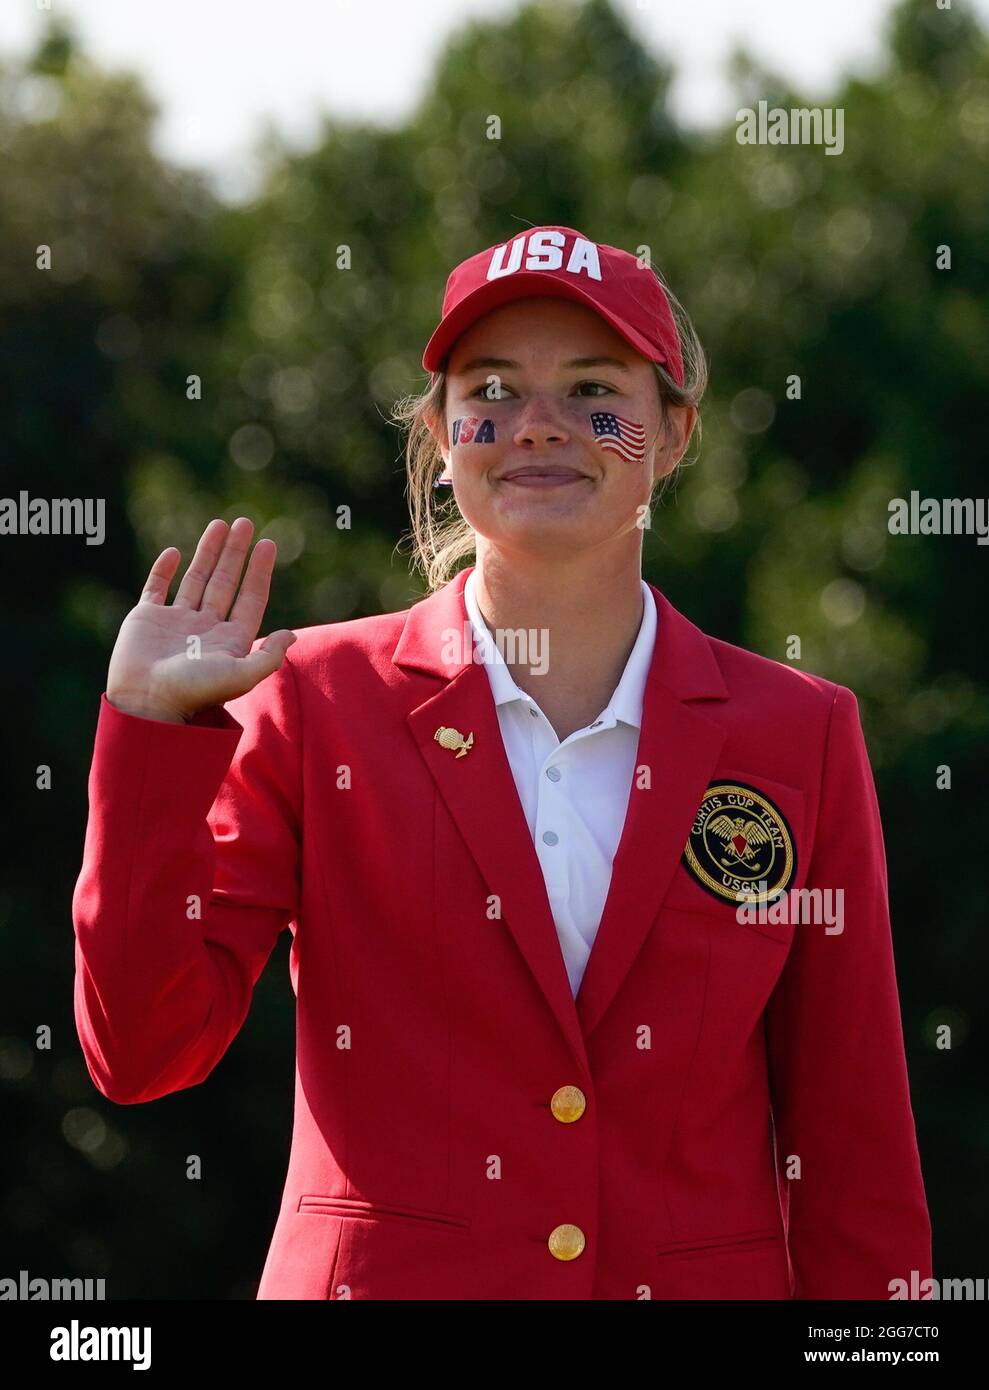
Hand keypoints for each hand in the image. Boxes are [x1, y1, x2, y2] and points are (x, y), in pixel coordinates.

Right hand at [106, 517, 296, 722]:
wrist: (146, 703)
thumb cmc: (194, 692)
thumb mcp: (240, 676)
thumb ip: (269, 656)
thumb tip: (293, 635)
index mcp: (229, 640)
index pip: (250, 598)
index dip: (260, 571)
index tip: (267, 544)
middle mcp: (205, 628)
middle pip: (225, 582)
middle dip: (236, 553)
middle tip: (245, 523)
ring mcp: (175, 622)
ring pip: (196, 578)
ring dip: (208, 553)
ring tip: (219, 524)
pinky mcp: (145, 619)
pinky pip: (156, 588)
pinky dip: (164, 569)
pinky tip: (174, 552)